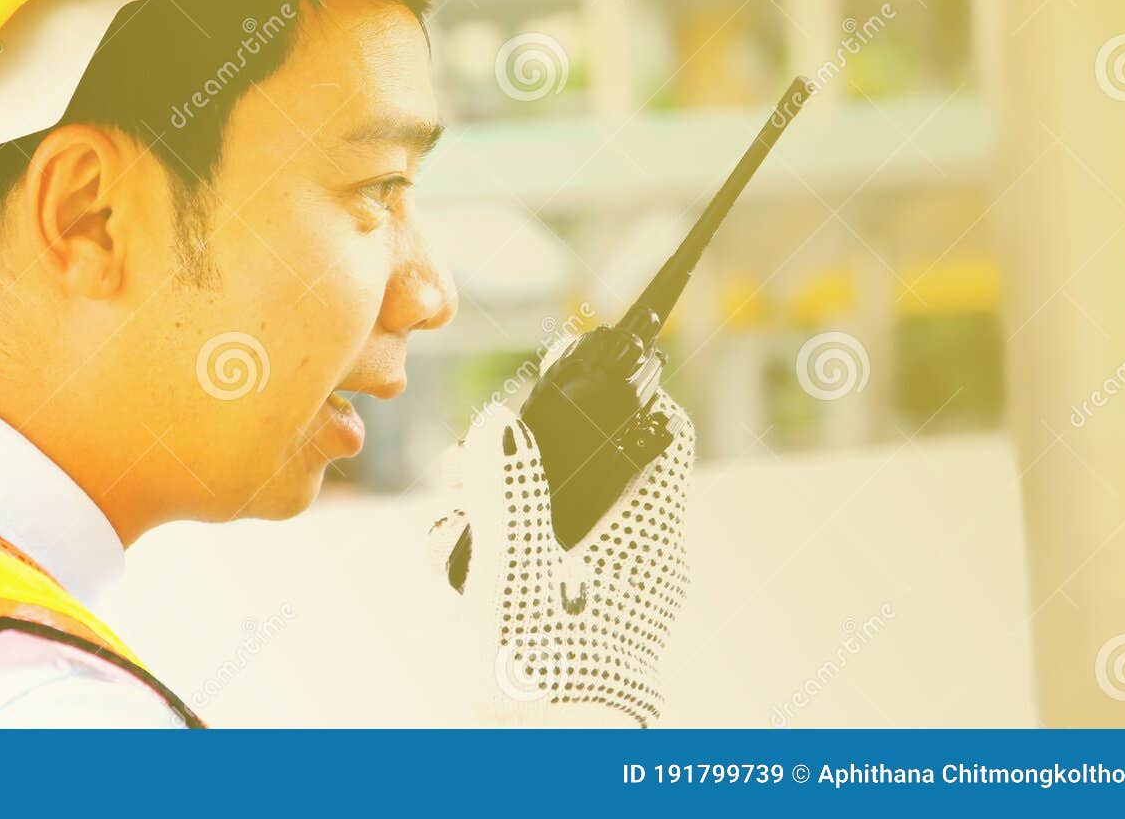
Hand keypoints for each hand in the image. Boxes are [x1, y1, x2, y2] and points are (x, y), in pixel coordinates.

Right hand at [429, 386, 694, 725]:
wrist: (561, 751)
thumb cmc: (550, 668)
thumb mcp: (515, 569)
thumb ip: (506, 489)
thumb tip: (499, 420)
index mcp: (647, 528)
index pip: (662, 429)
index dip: (626, 392)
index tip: (579, 372)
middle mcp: (648, 551)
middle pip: (603, 465)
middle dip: (534, 453)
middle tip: (478, 460)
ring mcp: (627, 584)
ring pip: (574, 509)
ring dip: (513, 504)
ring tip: (462, 520)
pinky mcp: (600, 613)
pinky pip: (561, 554)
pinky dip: (516, 548)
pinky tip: (468, 566)